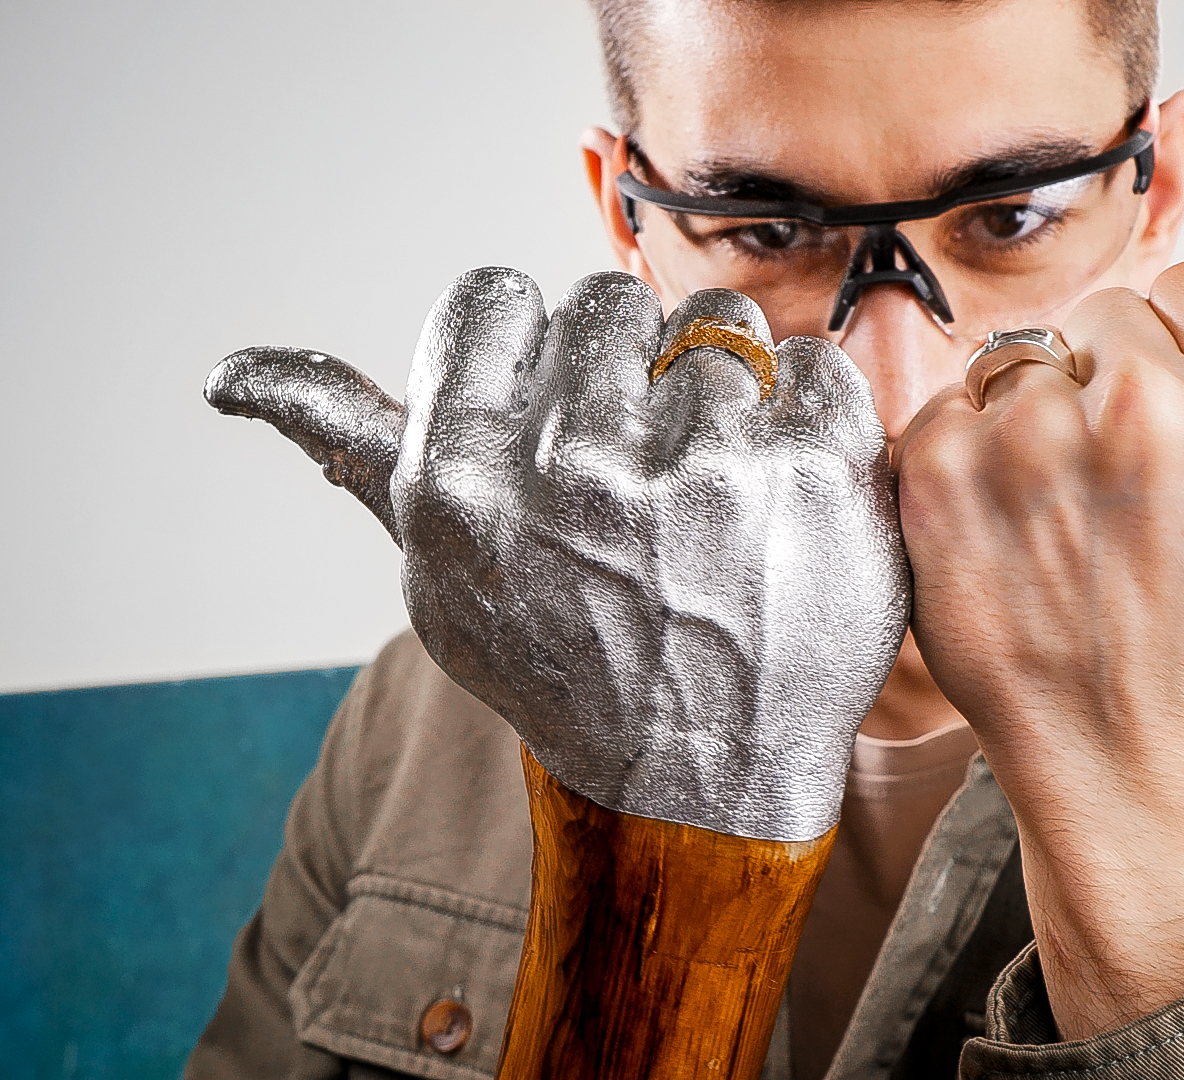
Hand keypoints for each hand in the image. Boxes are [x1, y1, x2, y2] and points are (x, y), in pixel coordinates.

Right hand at [206, 269, 909, 842]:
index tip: (554, 407)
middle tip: (643, 455)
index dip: (529, 347)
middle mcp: (583, 473)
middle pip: (606, 302)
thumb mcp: (438, 571)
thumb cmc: (561, 661)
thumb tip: (229, 375)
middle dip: (625, 369)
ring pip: (715, 320)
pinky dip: (802, 413)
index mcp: (469, 483)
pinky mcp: (817, 481)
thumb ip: (351, 451)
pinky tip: (780, 488)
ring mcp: (711, 474)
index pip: (490, 298)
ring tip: (716, 470)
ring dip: (717, 383)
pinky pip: (814, 364)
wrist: (699, 778)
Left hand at [892, 260, 1183, 1036]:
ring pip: (1020, 362)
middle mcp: (1151, 405)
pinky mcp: (942, 484)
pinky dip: (958, 470)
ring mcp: (1035, 445)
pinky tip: (1009, 541)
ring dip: (1036, 430)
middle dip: (1117, 395)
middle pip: (1105, 322)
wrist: (1147, 767)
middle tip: (1138, 503)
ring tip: (1075, 527)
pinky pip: (938, 414)